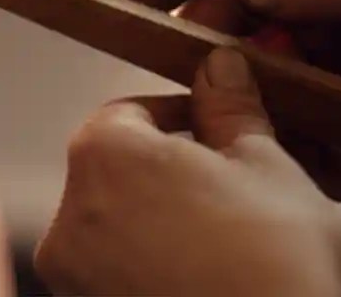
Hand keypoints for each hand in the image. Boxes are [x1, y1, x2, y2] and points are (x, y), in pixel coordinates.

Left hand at [37, 49, 340, 296]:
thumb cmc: (272, 260)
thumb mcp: (267, 164)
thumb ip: (232, 108)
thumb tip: (220, 67)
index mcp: (102, 151)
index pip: (134, 112)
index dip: (187, 119)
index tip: (227, 135)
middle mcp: (69, 211)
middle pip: (126, 171)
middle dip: (180, 174)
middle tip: (240, 189)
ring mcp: (73, 274)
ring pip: (125, 225)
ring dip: (169, 221)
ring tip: (232, 238)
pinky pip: (121, 273)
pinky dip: (157, 267)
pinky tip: (208, 272)